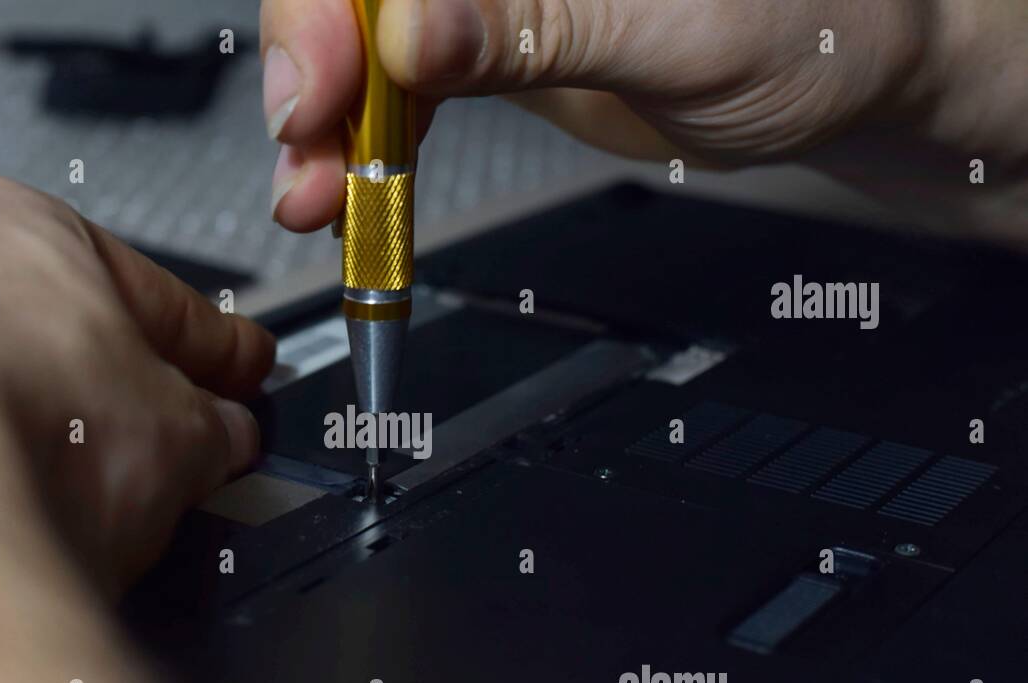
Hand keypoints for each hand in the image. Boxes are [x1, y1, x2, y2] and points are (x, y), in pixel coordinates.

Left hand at [0, 172, 274, 592]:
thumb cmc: (11, 416)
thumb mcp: (176, 429)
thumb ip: (212, 428)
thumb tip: (219, 440)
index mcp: (22, 223)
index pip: (152, 295)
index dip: (212, 347)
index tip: (239, 373)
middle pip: (53, 338)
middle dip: (114, 394)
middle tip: (168, 448)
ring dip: (32, 440)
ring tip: (76, 505)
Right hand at [261, 0, 1027, 245]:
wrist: (838, 78)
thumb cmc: (804, 24)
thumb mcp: (674, 31)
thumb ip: (535, 26)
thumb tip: (411, 32)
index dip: (331, 7)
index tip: (328, 84)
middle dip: (315, 68)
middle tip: (310, 151)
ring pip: (363, 40)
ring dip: (327, 123)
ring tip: (318, 197)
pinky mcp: (487, 40)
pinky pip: (397, 85)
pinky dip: (366, 142)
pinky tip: (346, 184)